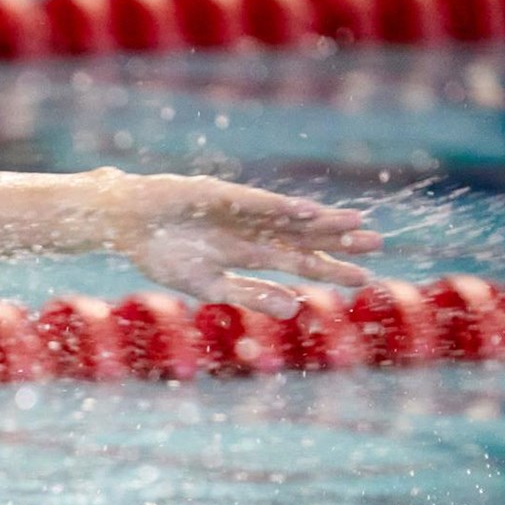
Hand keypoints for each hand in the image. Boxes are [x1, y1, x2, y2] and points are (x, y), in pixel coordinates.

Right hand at [95, 170, 380, 317]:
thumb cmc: (163, 255)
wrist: (126, 223)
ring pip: (288, 219)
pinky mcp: (218, 196)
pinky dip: (281, 209)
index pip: (300, 262)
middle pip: (304, 238)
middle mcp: (252, 230)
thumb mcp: (208, 285)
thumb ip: (250, 295)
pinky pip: (255, 204)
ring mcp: (238, 212)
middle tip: (378, 245)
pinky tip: (308, 214)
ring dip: (321, 223)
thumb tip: (296, 307)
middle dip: (338, 242)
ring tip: (357, 224)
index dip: (331, 268)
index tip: (365, 278)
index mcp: (250, 254)